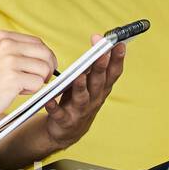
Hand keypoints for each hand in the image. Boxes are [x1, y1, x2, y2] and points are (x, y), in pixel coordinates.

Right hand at [0, 30, 57, 131]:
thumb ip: (16, 51)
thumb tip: (45, 55)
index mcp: (3, 37)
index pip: (37, 42)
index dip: (45, 56)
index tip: (43, 67)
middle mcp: (7, 45)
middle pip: (45, 53)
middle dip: (48, 68)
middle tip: (42, 79)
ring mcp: (10, 61)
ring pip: (44, 69)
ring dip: (37, 81)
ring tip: (21, 86)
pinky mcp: (13, 78)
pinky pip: (38, 83)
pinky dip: (31, 90)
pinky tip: (16, 92)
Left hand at [39, 34, 126, 149]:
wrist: (68, 130)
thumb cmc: (80, 100)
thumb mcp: (90, 82)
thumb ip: (95, 64)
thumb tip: (99, 39)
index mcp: (101, 89)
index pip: (113, 73)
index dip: (117, 59)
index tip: (120, 44)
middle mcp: (94, 99)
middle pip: (99, 82)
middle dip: (101, 67)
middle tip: (102, 53)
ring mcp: (80, 111)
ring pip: (82, 98)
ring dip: (81, 86)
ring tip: (78, 75)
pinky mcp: (65, 121)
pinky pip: (59, 113)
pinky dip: (54, 107)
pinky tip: (49, 100)